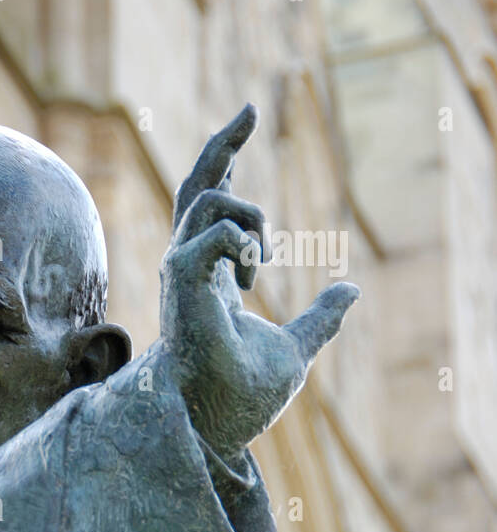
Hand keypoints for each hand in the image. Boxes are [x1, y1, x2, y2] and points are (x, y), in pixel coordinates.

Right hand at [160, 103, 358, 457]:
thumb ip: (320, 318)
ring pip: (208, 200)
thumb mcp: (296, 346)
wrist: (219, 422)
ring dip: (250, 216)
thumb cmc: (241, 392)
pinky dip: (239, 240)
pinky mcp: (182, 283)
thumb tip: (350, 290)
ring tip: (263, 258)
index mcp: (210, 274)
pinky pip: (211, 234)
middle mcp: (189, 265)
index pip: (211, 205)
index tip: (250, 120)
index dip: (229, 160)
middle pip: (196, 186)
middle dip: (223, 145)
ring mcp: (181, 272)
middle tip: (251, 109)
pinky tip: (250, 272)